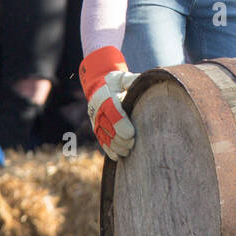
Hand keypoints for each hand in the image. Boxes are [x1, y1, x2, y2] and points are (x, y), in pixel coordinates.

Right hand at [79, 46, 137, 160]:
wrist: (100, 87)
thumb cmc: (117, 83)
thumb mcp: (123, 78)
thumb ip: (131, 80)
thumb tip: (140, 82)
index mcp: (104, 95)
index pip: (111, 110)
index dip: (120, 123)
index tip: (131, 133)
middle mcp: (97, 109)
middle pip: (107, 127)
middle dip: (120, 138)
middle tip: (133, 144)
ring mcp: (96, 121)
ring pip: (104, 136)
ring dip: (115, 146)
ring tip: (128, 151)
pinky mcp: (97, 129)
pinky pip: (101, 141)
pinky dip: (108, 150)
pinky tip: (118, 156)